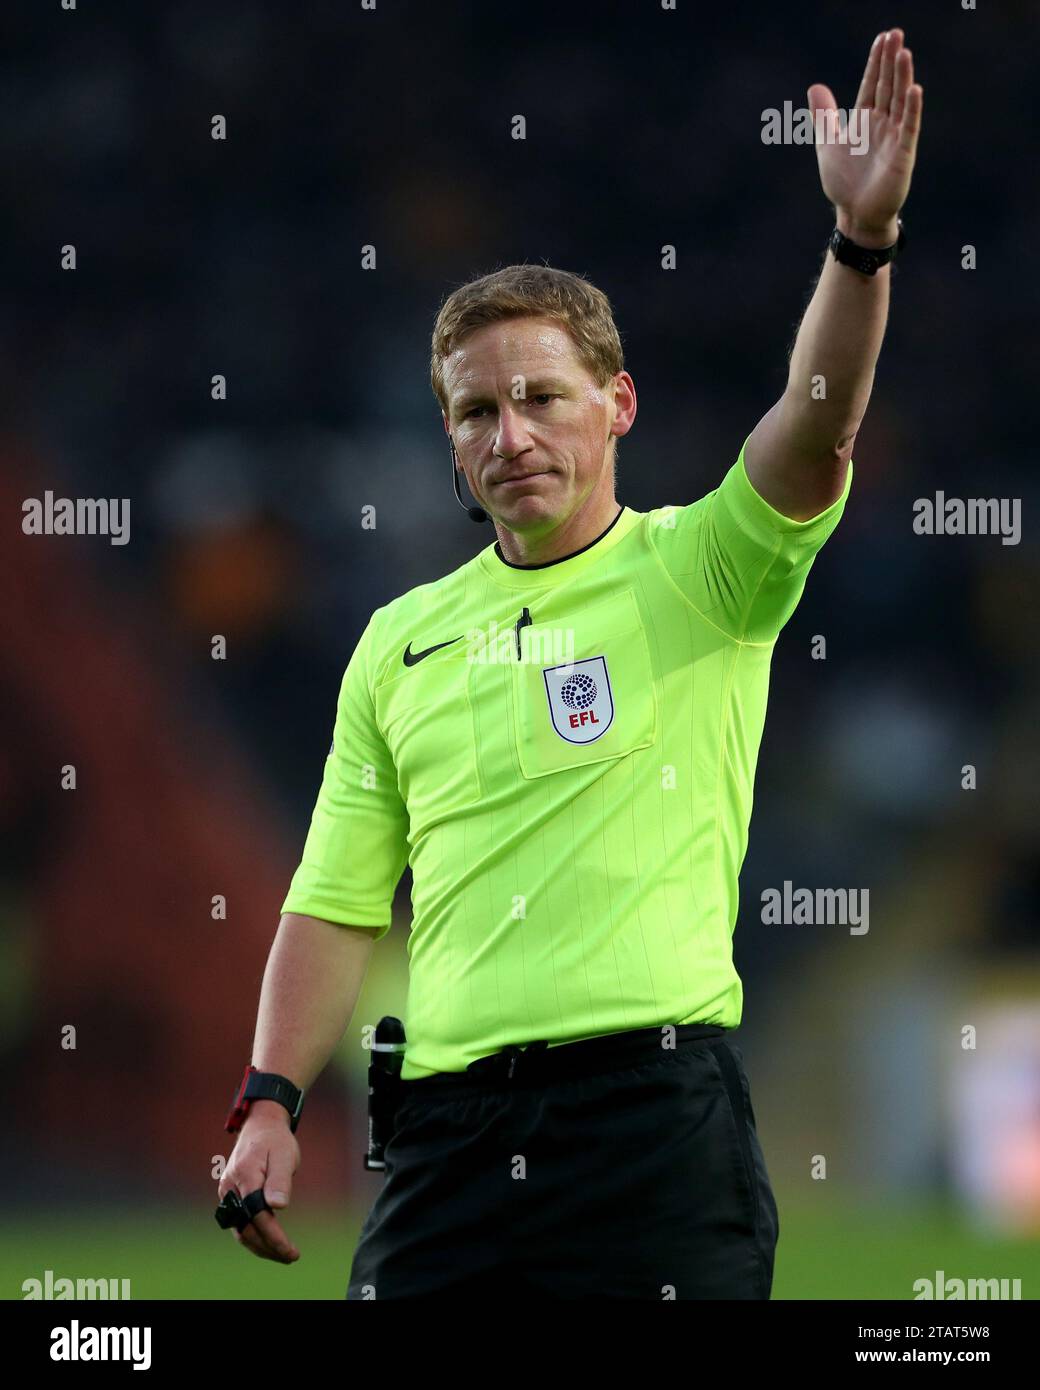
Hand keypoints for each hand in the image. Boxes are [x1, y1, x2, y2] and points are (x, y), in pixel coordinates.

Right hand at [218, 1105, 300, 1263]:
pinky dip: (252, 1236)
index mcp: (246, 1176)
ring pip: (240, 1229)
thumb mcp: (284, 1154)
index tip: (290, 1251)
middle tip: (291, 1257)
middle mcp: (231, 1187)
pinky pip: (238, 1222)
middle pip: (246, 1228)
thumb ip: (280, 1180)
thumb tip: (278, 1206)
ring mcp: (228, 1192)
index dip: (274, 1237)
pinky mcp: (229, 1195)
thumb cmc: (275, 1140)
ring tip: (281, 1255)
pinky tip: (267, 1242)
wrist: (260, 1125)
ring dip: (259, 1246)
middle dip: (268, 1247)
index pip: (258, 1216)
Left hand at [809, 29, 922, 246]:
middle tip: (896, 33)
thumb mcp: (828, 144)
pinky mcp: (902, 155)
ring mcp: (894, 137)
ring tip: (903, 53)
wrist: (855, 213)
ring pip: (900, 102)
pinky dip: (912, 110)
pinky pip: (908, 128)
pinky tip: (914, 90)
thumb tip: (814, 87)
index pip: (873, 84)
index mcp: (866, 119)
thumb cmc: (844, 182)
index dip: (876, 62)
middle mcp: (883, 124)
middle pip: (888, 86)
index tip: (883, 37)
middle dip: (891, 61)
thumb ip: (823, 117)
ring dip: (902, 78)